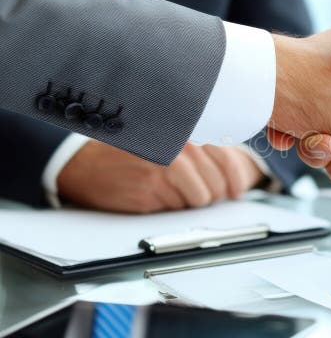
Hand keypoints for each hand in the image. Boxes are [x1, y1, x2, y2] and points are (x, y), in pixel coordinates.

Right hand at [58, 141, 262, 212]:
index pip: (228, 160)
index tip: (235, 191)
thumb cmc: (133, 151)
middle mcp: (178, 146)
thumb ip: (204, 152)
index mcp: (188, 130)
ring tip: (172, 189)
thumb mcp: (171, 140)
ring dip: (191, 200)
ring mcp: (163, 168)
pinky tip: (155, 192)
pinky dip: (171, 205)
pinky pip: (177, 207)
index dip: (236, 180)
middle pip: (217, 184)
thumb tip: (236, 179)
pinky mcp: (150, 190)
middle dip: (212, 194)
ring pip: (200, 199)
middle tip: (198, 191)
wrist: (87, 162)